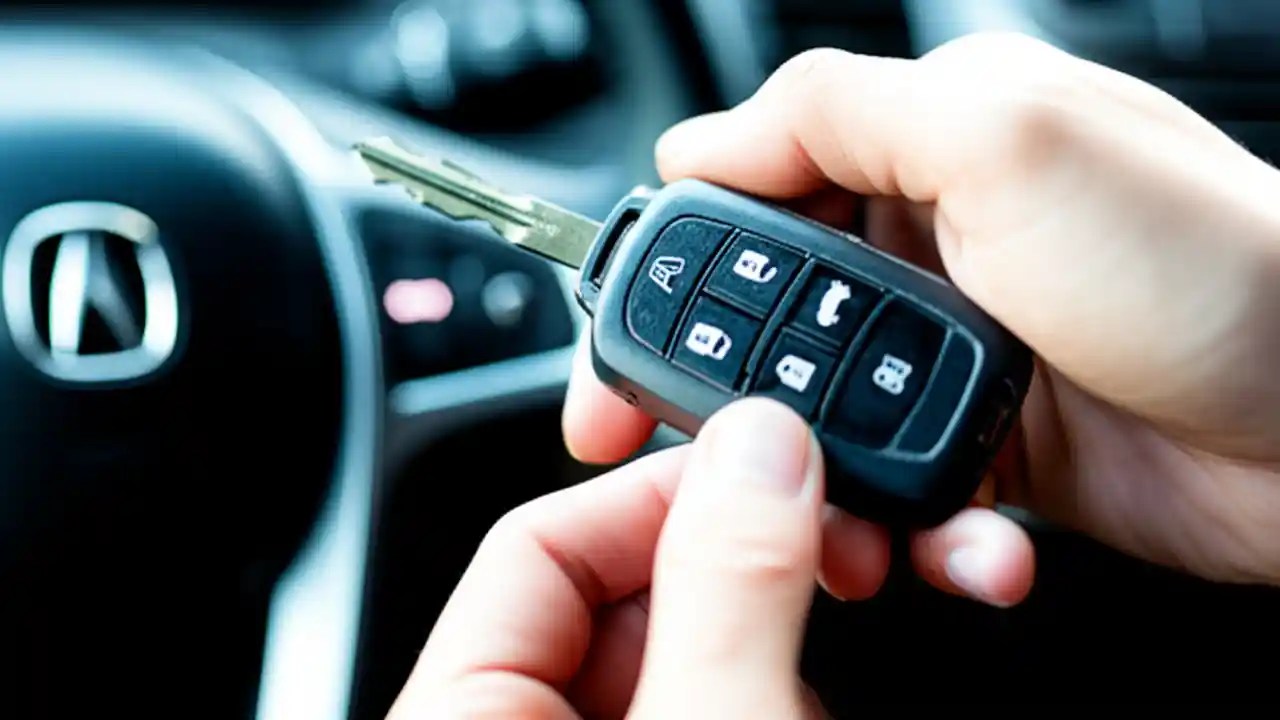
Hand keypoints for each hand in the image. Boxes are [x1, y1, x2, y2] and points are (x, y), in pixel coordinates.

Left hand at [388, 399, 872, 718]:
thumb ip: (729, 589)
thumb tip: (758, 451)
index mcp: (463, 718)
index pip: (535, 543)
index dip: (654, 488)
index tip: (762, 471)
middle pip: (628, 590)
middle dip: (741, 570)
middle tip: (835, 555)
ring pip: (693, 654)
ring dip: (778, 642)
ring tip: (830, 661)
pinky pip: (722, 704)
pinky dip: (782, 694)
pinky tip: (818, 705)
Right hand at [564, 32, 1279, 594]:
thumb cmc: (1210, 267)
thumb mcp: (1006, 138)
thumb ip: (837, 114)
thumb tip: (704, 137)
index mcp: (926, 151)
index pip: (752, 194)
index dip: (675, 273)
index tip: (621, 352)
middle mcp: (939, 244)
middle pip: (771, 324)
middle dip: (728, 405)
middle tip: (694, 469)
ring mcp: (961, 352)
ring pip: (824, 423)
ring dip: (823, 490)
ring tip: (852, 536)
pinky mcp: (994, 446)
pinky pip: (903, 493)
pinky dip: (913, 533)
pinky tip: (963, 543)